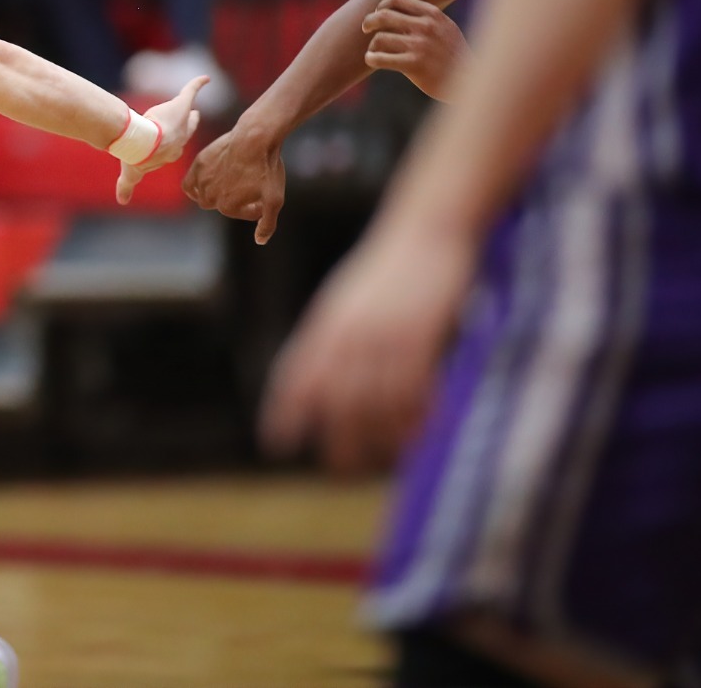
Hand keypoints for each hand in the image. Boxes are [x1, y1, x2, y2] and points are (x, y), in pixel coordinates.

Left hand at [115, 75, 207, 205]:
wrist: (144, 144)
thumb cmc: (138, 157)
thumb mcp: (131, 173)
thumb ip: (126, 185)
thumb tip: (121, 201)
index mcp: (172, 151)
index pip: (177, 145)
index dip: (177, 141)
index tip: (177, 138)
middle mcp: (182, 137)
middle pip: (188, 128)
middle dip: (190, 123)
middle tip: (194, 116)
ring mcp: (183, 121)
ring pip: (188, 112)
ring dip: (188, 103)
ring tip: (191, 95)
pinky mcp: (181, 106)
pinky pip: (192, 92)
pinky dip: (198, 84)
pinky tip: (205, 78)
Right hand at [182, 118, 286, 243]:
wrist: (255, 137)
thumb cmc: (267, 167)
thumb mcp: (275, 199)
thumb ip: (267, 224)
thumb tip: (260, 241)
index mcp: (228, 207)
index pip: (240, 214)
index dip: (254, 206)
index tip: (262, 196)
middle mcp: (211, 196)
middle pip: (218, 207)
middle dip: (232, 201)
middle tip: (246, 188)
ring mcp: (202, 180)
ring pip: (201, 198)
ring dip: (213, 195)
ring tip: (228, 184)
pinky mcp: (198, 164)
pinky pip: (188, 184)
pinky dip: (194, 188)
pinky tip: (206, 183)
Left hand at [262, 215, 474, 471]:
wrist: (426, 231)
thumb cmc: (388, 268)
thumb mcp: (347, 300)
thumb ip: (332, 337)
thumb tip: (319, 378)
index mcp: (326, 324)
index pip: (295, 376)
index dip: (283, 412)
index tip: (275, 444)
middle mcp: (349, 333)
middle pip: (335, 400)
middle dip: (335, 439)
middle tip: (339, 469)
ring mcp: (384, 335)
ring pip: (377, 401)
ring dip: (381, 435)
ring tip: (386, 457)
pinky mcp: (421, 336)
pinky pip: (414, 388)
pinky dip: (416, 414)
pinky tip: (420, 429)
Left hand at [363, 0, 466, 101]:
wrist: (470, 81)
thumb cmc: (453, 56)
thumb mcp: (445, 29)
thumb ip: (425, 18)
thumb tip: (393, 9)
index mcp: (433, 15)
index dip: (381, 5)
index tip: (378, 14)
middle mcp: (426, 27)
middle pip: (383, 15)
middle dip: (369, 21)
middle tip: (365, 28)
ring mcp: (420, 46)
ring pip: (379, 38)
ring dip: (372, 45)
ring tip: (375, 51)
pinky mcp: (414, 65)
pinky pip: (380, 58)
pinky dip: (371, 58)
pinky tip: (371, 59)